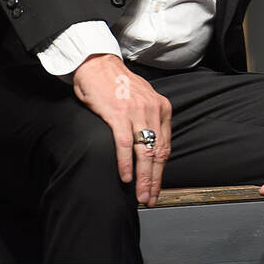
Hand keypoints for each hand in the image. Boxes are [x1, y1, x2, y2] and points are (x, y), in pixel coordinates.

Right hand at [72, 53, 172, 205]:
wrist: (98, 65)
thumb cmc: (118, 84)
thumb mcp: (143, 100)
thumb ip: (149, 121)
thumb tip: (149, 148)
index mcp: (161, 108)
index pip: (165, 147)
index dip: (161, 171)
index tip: (157, 188)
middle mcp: (152, 111)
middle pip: (157, 153)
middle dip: (154, 180)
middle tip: (150, 198)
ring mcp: (136, 113)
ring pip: (144, 152)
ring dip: (143, 178)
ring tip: (140, 195)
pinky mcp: (118, 114)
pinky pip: (124, 144)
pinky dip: (126, 163)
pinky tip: (126, 177)